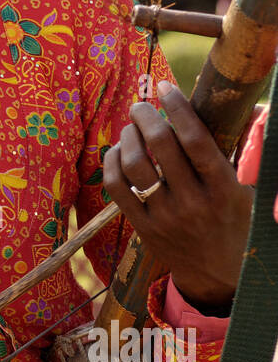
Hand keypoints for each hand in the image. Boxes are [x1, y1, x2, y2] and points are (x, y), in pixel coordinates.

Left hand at [101, 80, 254, 313]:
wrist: (219, 274)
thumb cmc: (234, 221)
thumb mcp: (244, 190)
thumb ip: (236, 152)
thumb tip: (249, 107)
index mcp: (223, 189)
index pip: (196, 139)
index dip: (178, 107)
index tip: (165, 87)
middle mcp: (193, 202)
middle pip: (160, 145)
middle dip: (145, 115)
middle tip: (141, 105)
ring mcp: (166, 217)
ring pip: (135, 164)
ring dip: (128, 136)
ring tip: (131, 127)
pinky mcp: (144, 228)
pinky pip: (117, 188)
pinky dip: (112, 162)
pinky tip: (118, 152)